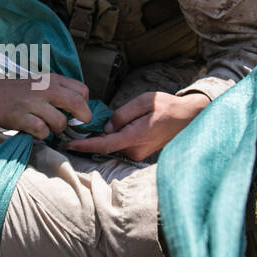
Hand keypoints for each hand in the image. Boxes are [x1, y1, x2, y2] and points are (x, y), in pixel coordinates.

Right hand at [0, 73, 91, 139]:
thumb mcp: (41, 82)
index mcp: (52, 79)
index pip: (82, 90)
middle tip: (76, 125)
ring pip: (60, 122)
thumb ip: (59, 90)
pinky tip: (36, 130)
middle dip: (83, 117)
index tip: (79, 112)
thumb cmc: (19, 89)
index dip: (85, 104)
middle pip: (77, 103)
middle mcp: (44, 89)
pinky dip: (42, 135)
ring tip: (48, 126)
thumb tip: (79, 109)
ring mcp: (32, 103)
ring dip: (57, 129)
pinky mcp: (20, 117)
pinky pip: (42, 130)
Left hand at [66, 91, 210, 160]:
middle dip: (94, 136)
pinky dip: (115, 138)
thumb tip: (106, 127)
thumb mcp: (144, 101)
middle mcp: (135, 151)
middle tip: (82, 125)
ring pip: (114, 145)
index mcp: (135, 137)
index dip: (84, 145)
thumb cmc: (167, 107)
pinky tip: (118, 127)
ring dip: (106, 136)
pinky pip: (121, 146)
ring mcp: (138, 154)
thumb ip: (122, 114)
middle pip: (106, 145)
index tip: (69, 144)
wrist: (188, 118)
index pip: (104, 145)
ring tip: (108, 122)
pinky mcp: (140, 154)